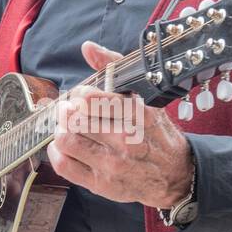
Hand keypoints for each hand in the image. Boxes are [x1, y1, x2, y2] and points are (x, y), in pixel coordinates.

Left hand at [46, 42, 193, 208]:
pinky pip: (64, 165)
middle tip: (69, 111)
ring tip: (67, 127)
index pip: (90, 99)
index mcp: (136, 114)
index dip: (78, 95)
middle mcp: (125, 140)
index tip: (80, 97)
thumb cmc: (156, 133)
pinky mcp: (101, 184)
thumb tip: (88, 48)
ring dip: (61, 130)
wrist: (175, 175)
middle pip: (74, 119)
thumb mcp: (145, 97)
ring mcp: (112, 165)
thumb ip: (115, 69)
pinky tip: (65, 147)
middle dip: (66, 111)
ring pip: (66, 140)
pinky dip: (57, 152)